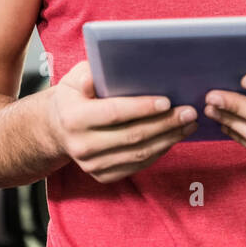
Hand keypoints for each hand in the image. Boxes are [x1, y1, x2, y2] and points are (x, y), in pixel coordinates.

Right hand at [51, 61, 197, 182]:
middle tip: (189, 112)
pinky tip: (173, 137)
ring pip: (139, 155)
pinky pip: (137, 166)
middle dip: (165, 124)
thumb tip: (108, 70)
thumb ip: (91, 72)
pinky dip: (159, 152)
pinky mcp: (102, 176)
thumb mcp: (75, 78)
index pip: (114, 113)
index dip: (142, 108)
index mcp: (74, 118)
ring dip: (168, 139)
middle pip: (132, 136)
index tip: (167, 101)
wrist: (56, 129)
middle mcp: (81, 145)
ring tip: (188, 124)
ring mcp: (91, 165)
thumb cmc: (74, 96)